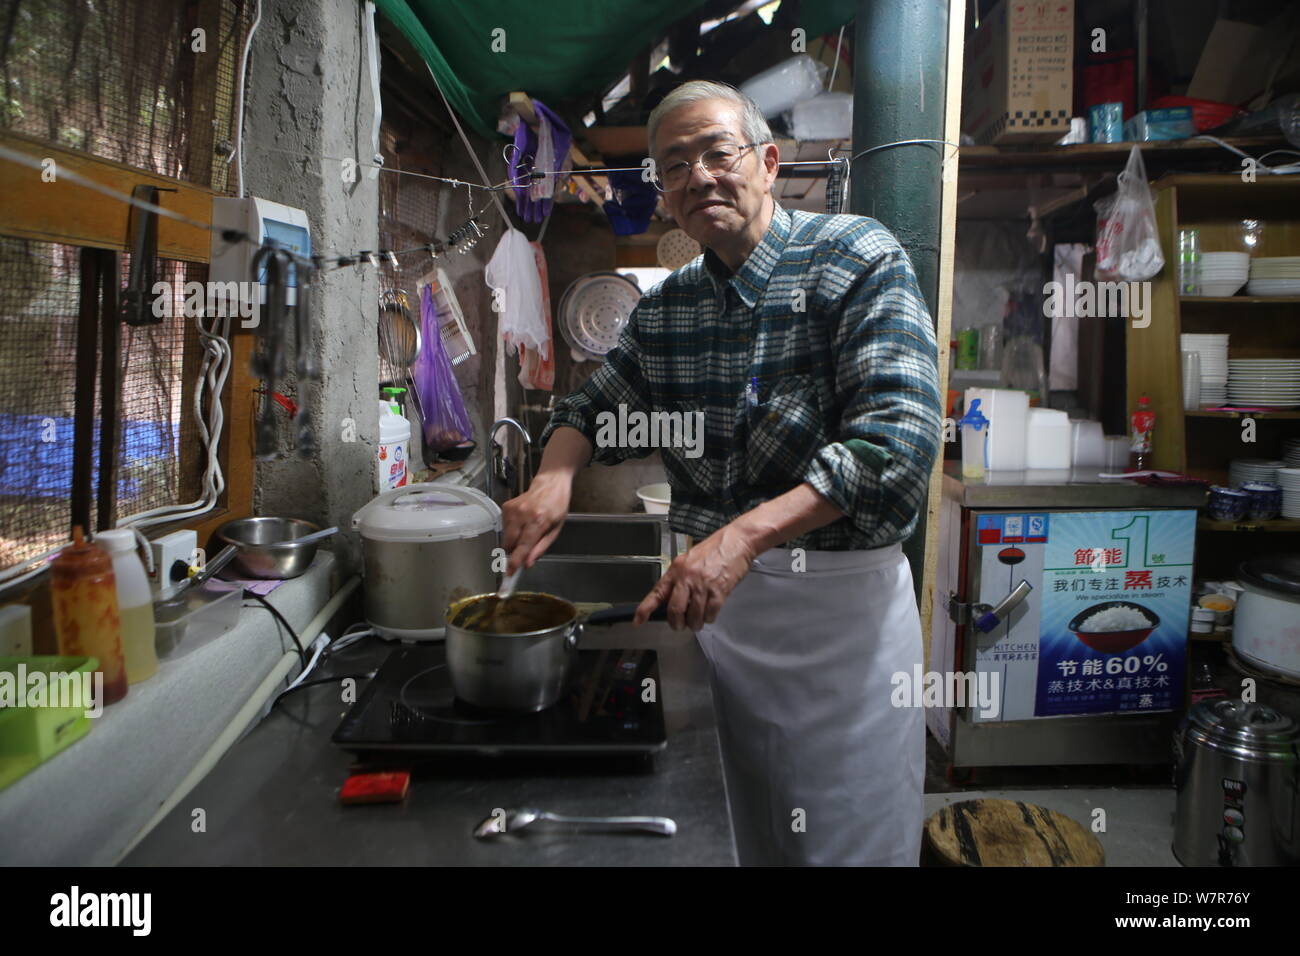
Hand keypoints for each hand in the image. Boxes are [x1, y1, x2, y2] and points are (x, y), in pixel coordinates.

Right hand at [500, 471, 571, 574]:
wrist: (550, 484)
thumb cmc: (557, 506)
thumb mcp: (555, 530)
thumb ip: (541, 548)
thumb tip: (528, 563)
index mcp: (539, 521)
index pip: (523, 546)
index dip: (515, 562)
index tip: (509, 573)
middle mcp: (523, 514)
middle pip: (510, 544)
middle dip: (514, 552)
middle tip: (522, 551)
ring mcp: (513, 509)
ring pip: (505, 537)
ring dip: (513, 541)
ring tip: (526, 531)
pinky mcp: (506, 506)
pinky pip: (504, 527)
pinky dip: (511, 530)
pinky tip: (521, 523)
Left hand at [634, 521, 757, 629]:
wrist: (736, 540)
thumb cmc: (715, 549)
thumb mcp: (690, 560)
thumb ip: (680, 578)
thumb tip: (672, 598)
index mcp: (677, 569)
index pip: (657, 593)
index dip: (645, 609)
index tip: (638, 620)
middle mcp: (687, 578)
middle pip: (675, 610)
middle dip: (676, 623)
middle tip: (679, 626)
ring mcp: (703, 585)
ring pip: (693, 616)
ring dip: (695, 624)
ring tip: (697, 622)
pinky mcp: (719, 591)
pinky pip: (710, 614)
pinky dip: (709, 618)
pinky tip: (710, 614)